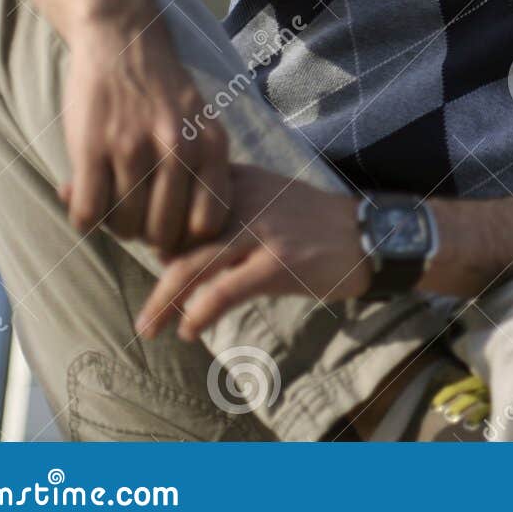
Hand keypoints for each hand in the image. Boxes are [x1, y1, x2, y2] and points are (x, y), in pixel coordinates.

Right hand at [58, 23, 230, 253]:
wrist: (123, 41)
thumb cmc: (163, 94)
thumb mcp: (202, 125)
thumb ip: (203, 172)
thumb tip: (194, 237)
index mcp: (212, 145)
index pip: (209, 223)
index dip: (189, 238)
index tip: (173, 229)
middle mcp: (178, 148)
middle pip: (164, 232)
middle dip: (149, 237)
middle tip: (137, 221)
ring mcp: (134, 147)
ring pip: (125, 226)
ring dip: (115, 227)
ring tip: (113, 205)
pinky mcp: (92, 146)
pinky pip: (89, 213)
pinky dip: (85, 219)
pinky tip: (85, 199)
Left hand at [135, 163, 369, 341]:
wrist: (369, 234)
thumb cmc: (314, 223)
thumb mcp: (267, 197)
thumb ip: (223, 211)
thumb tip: (170, 249)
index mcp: (238, 179)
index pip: (176, 203)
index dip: (153, 236)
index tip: (149, 264)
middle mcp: (243, 199)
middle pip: (174, 236)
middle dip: (151, 275)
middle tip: (143, 311)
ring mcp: (261, 231)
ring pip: (190, 266)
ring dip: (162, 302)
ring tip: (148, 329)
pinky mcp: (278, 262)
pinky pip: (222, 292)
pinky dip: (198, 315)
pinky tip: (189, 332)